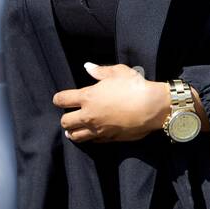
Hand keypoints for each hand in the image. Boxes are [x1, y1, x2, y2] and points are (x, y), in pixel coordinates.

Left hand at [54, 63, 170, 142]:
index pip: (62, 100)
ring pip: (75, 136)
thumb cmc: (134, 86)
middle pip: (65, 122)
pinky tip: (92, 134)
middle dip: (65, 118)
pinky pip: (92, 141)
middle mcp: (89, 115)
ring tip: (73, 129)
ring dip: (72, 132)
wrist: (151, 108)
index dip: (58, 99)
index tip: (59, 99)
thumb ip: (100, 70)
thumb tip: (88, 67)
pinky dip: (89, 138)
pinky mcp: (108, 139)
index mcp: (88, 97)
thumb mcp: (118, 72)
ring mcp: (98, 130)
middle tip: (69, 114)